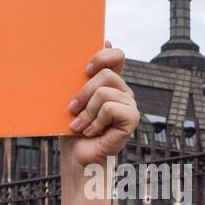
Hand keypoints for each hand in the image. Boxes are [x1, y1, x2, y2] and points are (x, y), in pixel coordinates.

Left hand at [63, 43, 139, 166]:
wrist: (77, 155)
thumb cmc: (73, 126)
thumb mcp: (73, 98)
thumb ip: (81, 77)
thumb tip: (93, 48)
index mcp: (110, 82)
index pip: (117, 56)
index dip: (103, 56)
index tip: (85, 70)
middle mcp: (122, 90)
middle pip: (105, 74)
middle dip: (83, 93)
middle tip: (72, 109)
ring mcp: (129, 103)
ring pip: (104, 93)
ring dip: (86, 112)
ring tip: (80, 126)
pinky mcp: (132, 117)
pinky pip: (109, 108)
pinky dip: (95, 122)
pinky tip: (92, 132)